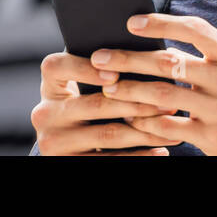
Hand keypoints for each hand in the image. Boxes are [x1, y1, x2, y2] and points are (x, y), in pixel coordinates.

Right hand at [30, 52, 183, 154]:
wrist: (66, 145)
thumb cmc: (85, 105)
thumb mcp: (81, 88)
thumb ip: (101, 70)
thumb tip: (146, 54)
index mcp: (50, 86)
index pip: (57, 67)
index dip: (85, 69)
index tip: (115, 74)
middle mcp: (45, 113)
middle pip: (95, 105)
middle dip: (138, 102)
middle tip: (168, 101)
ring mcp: (54, 141)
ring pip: (108, 134)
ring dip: (145, 130)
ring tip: (171, 123)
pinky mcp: (67, 162)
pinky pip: (109, 159)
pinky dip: (139, 155)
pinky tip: (160, 149)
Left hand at [90, 13, 216, 154]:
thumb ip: (205, 53)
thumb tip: (156, 38)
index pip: (194, 30)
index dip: (161, 23)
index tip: (132, 22)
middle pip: (169, 62)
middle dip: (129, 59)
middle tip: (101, 58)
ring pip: (162, 95)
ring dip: (129, 90)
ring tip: (108, 87)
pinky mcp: (209, 136)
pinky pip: (166, 126)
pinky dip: (144, 122)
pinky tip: (130, 118)